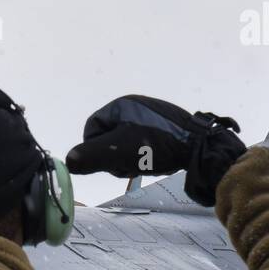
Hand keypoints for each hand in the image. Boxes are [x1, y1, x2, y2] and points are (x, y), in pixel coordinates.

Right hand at [64, 95, 245, 206]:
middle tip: (130, 165)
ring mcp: (152, 115)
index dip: (96, 149)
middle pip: (109, 137)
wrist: (201, 146)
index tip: (111, 161)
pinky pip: (144, 142)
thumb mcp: (120, 152)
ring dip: (130, 157)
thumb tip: (67, 162)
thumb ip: (91, 156)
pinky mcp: (166, 126)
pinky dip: (145, 154)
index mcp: (121, 104)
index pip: (92, 129)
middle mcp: (135, 105)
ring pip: (126, 142)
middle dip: (114, 155)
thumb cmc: (157, 146)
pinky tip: (156, 160)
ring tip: (145, 164)